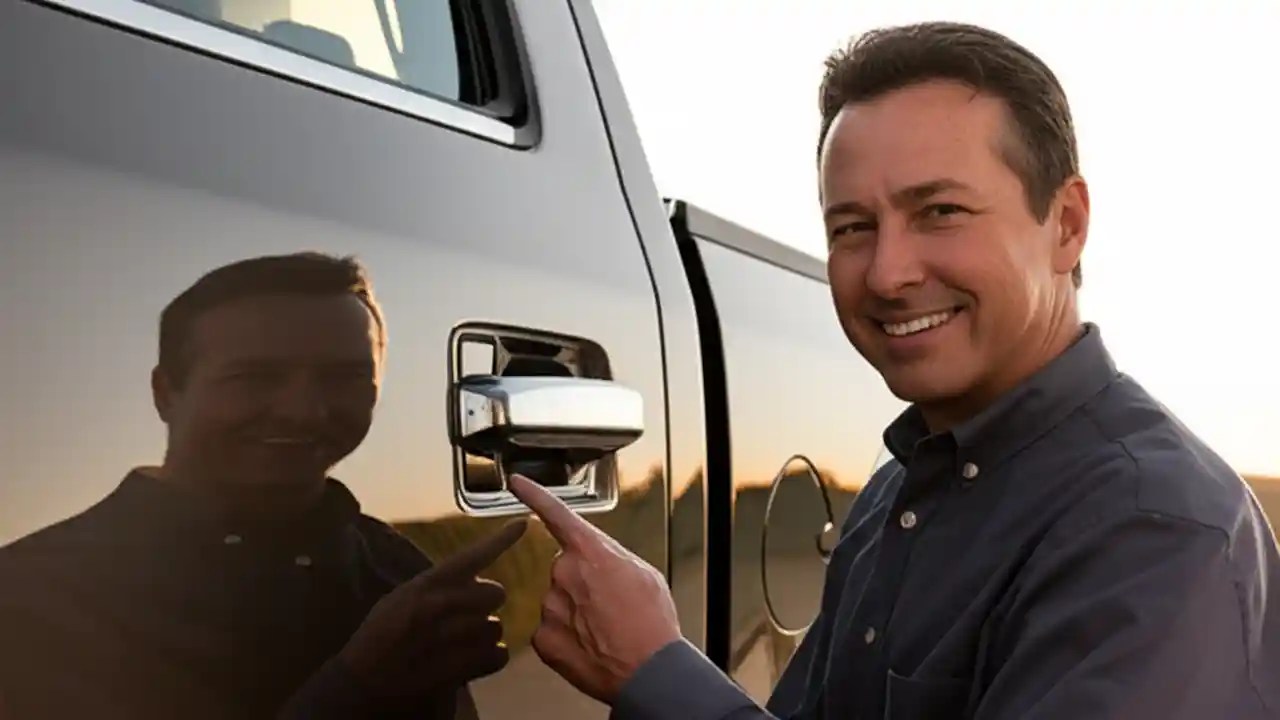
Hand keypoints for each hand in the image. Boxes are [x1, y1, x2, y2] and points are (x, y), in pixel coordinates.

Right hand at [339, 520, 526, 703]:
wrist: (361, 683)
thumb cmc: (379, 638)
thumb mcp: (400, 599)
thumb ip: (435, 586)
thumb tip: (472, 578)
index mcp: (424, 585)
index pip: (469, 557)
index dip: (499, 540)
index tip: (522, 524)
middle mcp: (439, 606)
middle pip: (494, 593)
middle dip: (486, 605)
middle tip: (467, 618)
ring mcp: (449, 638)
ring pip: (496, 626)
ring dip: (485, 635)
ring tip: (461, 643)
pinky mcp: (458, 668)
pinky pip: (498, 655)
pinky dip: (490, 659)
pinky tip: (472, 661)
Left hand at [507, 474, 681, 703]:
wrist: (650, 671)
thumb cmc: (652, 624)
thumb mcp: (643, 574)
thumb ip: (612, 558)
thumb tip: (600, 560)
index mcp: (590, 552)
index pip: (556, 513)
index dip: (534, 494)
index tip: (516, 481)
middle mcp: (564, 574)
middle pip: (565, 570)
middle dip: (582, 584)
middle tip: (609, 606)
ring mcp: (551, 607)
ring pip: (558, 603)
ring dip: (576, 613)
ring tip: (605, 629)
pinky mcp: (543, 638)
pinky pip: (551, 631)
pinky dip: (568, 638)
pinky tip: (590, 645)